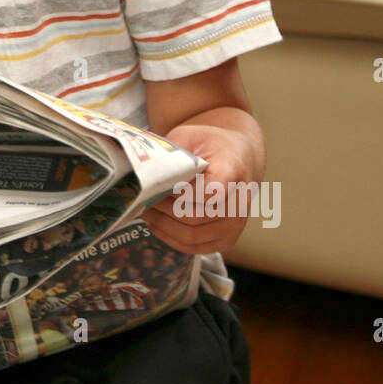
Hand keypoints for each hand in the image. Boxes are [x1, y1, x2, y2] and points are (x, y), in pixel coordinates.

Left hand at [141, 123, 258, 255]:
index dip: (178, 193)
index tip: (158, 185)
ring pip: (193, 236)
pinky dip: (172, 239)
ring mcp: (236, 223)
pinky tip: (157, 225)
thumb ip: (172, 154)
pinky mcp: (228, 238)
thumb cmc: (210, 145)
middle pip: (195, 217)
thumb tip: (144, 174)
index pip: (207, 192)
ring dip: (164, 226)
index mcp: (232, 170)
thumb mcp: (191, 136)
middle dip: (163, 210)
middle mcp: (240, 201)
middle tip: (142, 199)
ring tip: (146, 212)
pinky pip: (196, 248)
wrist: (236, 155)